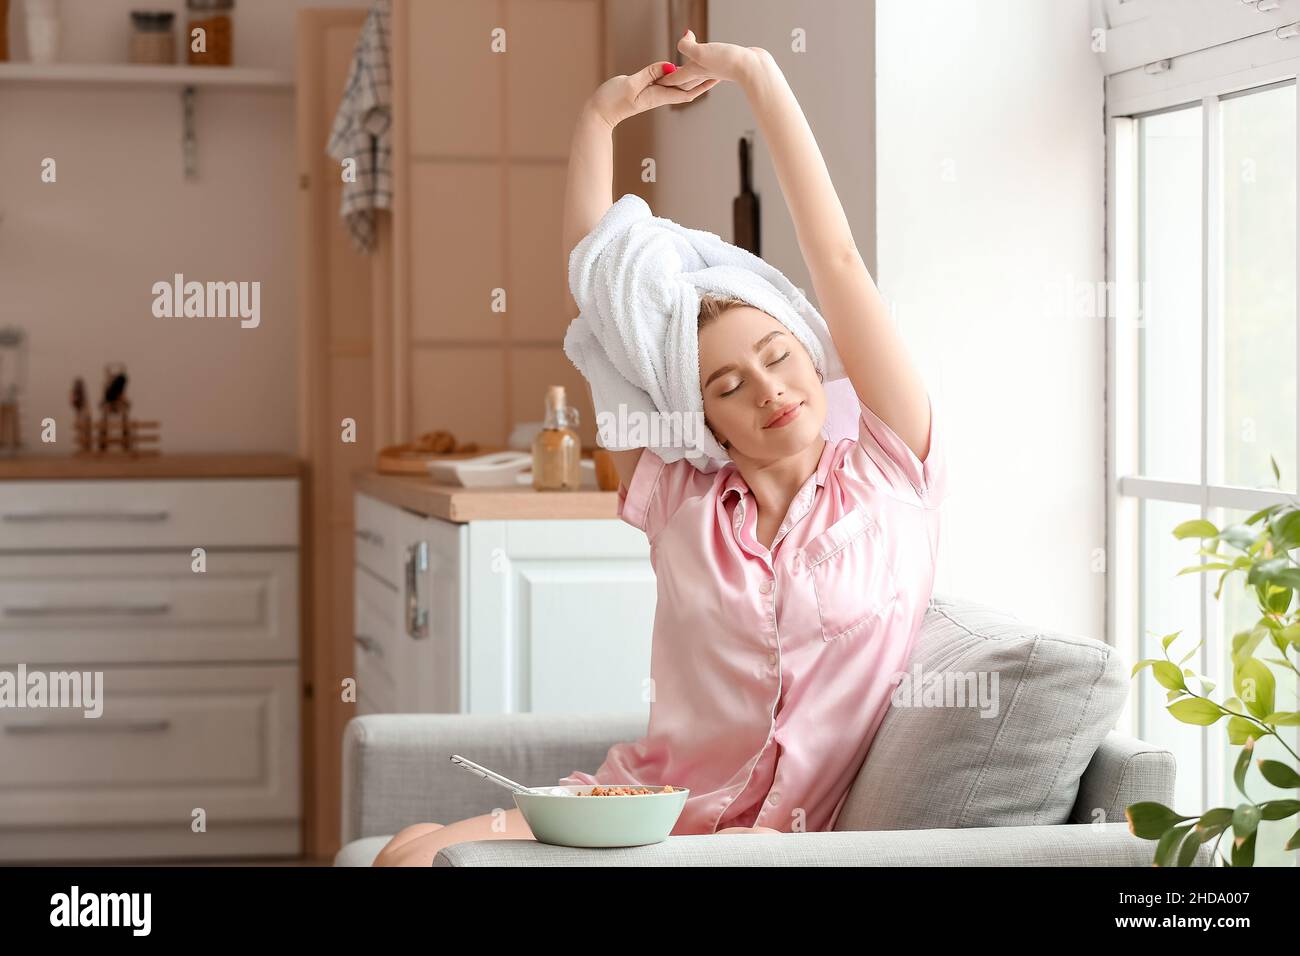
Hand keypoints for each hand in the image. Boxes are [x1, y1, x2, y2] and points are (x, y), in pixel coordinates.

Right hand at [587, 60, 718, 129]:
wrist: (599, 113)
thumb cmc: (611, 101)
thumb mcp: (631, 84)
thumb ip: (649, 74)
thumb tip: (670, 66)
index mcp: (658, 95)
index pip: (686, 91)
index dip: (703, 84)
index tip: (716, 77)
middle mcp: (658, 95)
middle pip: (686, 89)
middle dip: (702, 81)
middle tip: (719, 72)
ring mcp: (652, 94)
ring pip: (677, 86)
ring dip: (692, 79)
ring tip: (706, 70)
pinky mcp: (645, 91)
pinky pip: (666, 83)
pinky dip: (677, 76)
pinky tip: (680, 71)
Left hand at [654, 29, 763, 89]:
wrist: (752, 67)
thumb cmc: (727, 61)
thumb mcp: (701, 51)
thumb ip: (687, 45)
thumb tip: (684, 36)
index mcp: (694, 71)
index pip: (673, 78)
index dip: (662, 79)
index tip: (653, 81)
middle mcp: (703, 73)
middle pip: (683, 79)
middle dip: (673, 79)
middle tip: (663, 78)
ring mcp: (714, 70)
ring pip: (696, 73)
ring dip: (688, 72)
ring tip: (682, 70)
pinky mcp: (725, 65)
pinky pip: (709, 67)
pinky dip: (705, 64)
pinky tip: (709, 59)